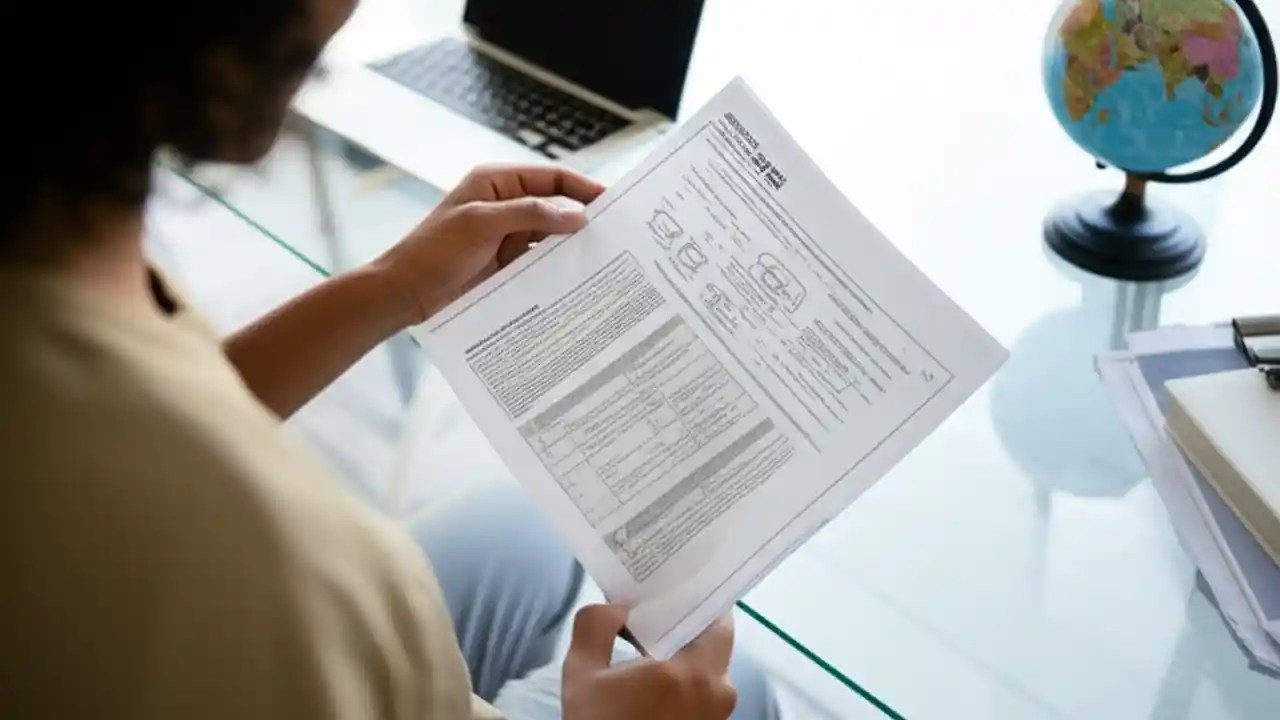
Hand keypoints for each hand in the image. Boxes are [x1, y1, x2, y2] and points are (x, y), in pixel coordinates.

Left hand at [373, 163, 605, 325]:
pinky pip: (540, 261)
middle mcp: (505, 204)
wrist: (404, 294)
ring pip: (551, 236)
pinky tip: (577, 277)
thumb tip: (576, 215)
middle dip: (582, 218)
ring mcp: (506, 235)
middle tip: (616, 235)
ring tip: (603, 259)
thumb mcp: (480, 223)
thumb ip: (529, 214)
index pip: (551, 177)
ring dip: (572, 246)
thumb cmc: (433, 252)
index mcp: (496, 181)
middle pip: (555, 205)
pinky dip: (558, 267)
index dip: (582, 187)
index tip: (611, 203)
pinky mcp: (506, 263)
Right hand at [562, 605, 737, 719]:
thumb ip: (595, 626)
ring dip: (683, 655)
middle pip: (712, 643)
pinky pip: (702, 694)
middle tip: (656, 610)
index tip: (678, 583)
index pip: (718, 620)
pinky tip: (651, 677)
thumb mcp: (582, 675)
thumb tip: (617, 606)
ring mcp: (716, 717)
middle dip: (686, 626)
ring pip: (707, 670)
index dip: (700, 598)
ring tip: (647, 643)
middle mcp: (718, 692)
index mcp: (695, 672)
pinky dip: (683, 681)